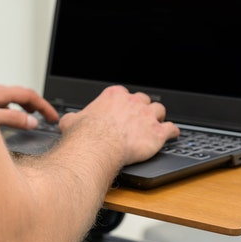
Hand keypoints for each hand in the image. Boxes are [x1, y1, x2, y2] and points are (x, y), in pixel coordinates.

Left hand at [0, 84, 59, 129]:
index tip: (53, 117)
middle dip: (38, 104)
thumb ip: (12, 119)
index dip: (44, 106)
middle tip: (47, 117)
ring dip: (25, 105)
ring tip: (32, 114)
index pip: (29, 95)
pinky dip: (12, 108)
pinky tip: (7, 114)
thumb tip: (32, 122)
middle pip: (22, 94)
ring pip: (11, 97)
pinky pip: (1, 102)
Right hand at [59, 85, 178, 165]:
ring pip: (159, 110)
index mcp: (114, 96)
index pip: (123, 94)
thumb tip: (68, 121)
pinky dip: (173, 131)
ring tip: (156, 123)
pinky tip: (172, 134)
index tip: (122, 111)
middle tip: (139, 118)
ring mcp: (147, 116)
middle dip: (142, 108)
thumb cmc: (84, 135)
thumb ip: (73, 119)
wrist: (98, 147)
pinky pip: (171, 128)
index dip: (124, 104)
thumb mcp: (71, 122)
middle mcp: (133, 102)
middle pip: (143, 99)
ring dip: (158, 117)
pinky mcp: (157, 132)